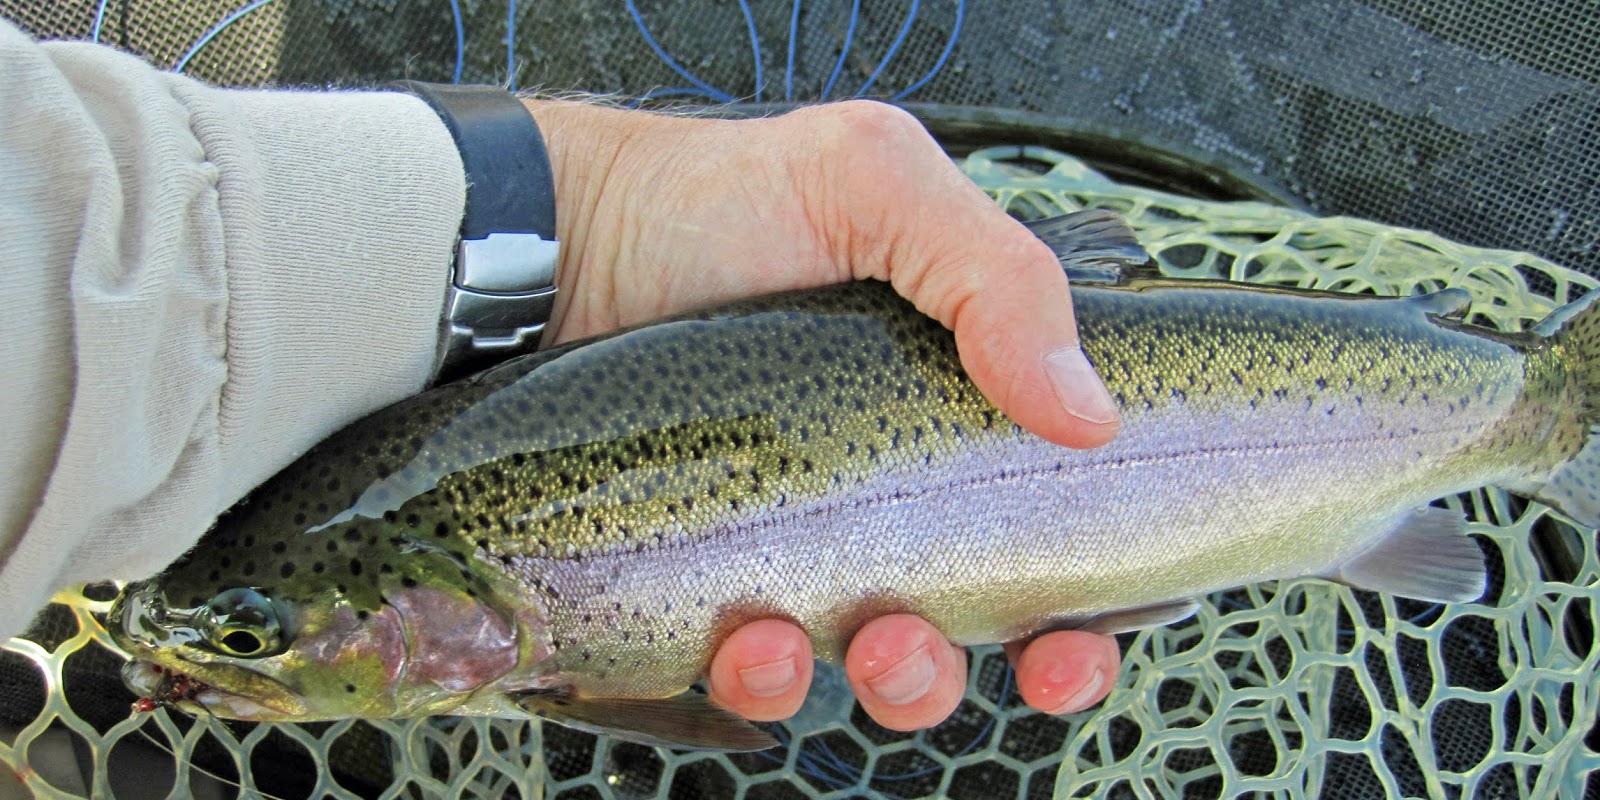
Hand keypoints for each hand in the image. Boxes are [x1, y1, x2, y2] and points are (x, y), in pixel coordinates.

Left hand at [524, 98, 1120, 728]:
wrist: (564, 236)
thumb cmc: (723, 202)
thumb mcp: (876, 187)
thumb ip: (1002, 278)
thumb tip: (1089, 415)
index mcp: (949, 415)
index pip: (1044, 539)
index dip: (1078, 616)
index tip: (1071, 643)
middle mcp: (882, 494)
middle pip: (962, 633)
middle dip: (961, 666)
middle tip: (920, 638)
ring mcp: (793, 544)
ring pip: (862, 667)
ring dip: (883, 682)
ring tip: (860, 641)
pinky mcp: (704, 578)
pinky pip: (748, 666)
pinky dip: (765, 677)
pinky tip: (750, 639)